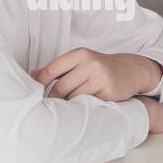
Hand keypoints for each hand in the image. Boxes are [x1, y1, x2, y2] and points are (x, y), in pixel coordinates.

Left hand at [32, 48, 162, 101]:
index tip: (35, 92)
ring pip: (73, 97)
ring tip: (66, 107)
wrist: (129, 71)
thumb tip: (32, 75)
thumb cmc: (99, 67)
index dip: (41, 82)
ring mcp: (101, 78)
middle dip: (54, 98)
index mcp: (80, 54)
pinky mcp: (109, 92)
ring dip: (68, 104)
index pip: (53, 68)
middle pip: (61, 87)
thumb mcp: (80, 61)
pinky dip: (82, 108)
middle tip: (51, 105)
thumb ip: (58, 68)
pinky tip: (82, 108)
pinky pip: (88, 104)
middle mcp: (91, 64)